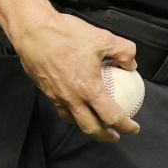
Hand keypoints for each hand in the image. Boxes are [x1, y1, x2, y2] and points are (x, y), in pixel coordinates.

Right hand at [11, 10, 139, 141]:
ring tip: (95, 122)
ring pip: (72, 120)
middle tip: (115, 135)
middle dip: (105, 136)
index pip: (111, 116)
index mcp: (88, 89)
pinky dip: (71, 112)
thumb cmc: (66, 34)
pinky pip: (60, 108)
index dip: (126, 126)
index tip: (134, 128)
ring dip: (86, 125)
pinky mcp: (45, 90)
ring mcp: (56, 96)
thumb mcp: (104, 38)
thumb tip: (131, 64)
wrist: (33, 31)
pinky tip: (76, 103)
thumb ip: (124, 52)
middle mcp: (71, 98)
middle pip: (90, 128)